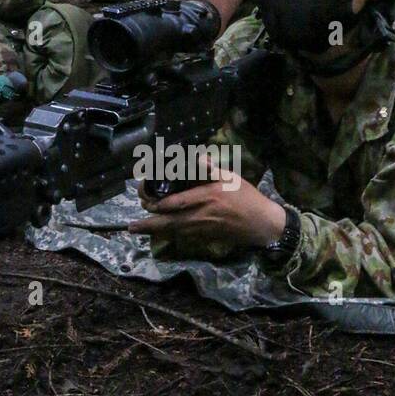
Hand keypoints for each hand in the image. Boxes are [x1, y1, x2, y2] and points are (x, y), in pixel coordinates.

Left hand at [130, 162, 287, 255]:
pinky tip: (158, 233)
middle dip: (149, 223)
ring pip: (174, 231)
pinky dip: (168, 234)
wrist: (262, 225)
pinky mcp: (206, 237)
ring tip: (136, 229)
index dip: (160, 204)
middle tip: (132, 224)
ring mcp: (203, 229)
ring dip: (154, 231)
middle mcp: (203, 214)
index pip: (178, 202)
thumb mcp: (231, 178)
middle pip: (170, 222)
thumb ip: (211, 169)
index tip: (146, 201)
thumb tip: (196, 158)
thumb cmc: (248, 198)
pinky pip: (183, 236)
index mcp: (208, 196)